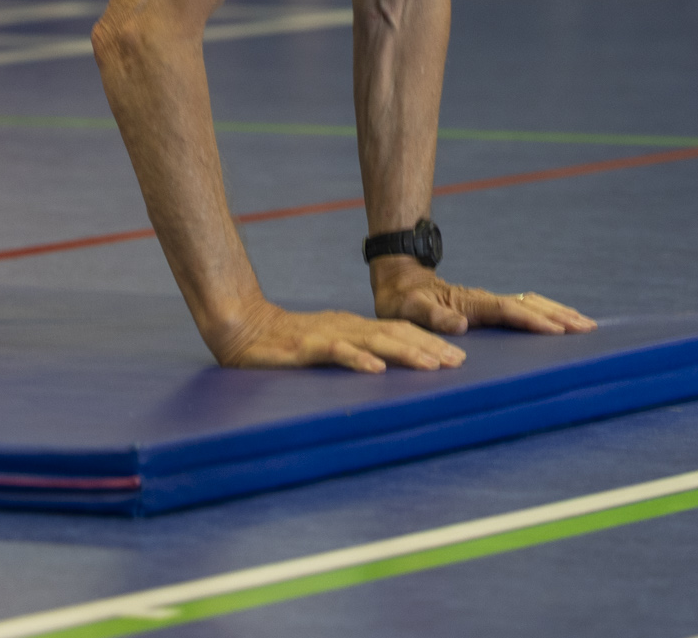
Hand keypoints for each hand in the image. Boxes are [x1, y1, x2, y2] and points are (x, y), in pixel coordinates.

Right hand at [214, 302, 465, 374]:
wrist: (240, 326)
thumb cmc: (284, 343)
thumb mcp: (326, 346)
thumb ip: (352, 354)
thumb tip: (386, 371)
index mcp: (352, 327)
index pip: (398, 332)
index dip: (428, 342)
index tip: (457, 357)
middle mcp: (346, 327)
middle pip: (395, 334)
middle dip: (429, 348)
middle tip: (458, 362)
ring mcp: (326, 334)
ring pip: (374, 340)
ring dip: (405, 352)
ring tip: (431, 366)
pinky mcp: (305, 346)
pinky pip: (335, 351)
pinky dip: (357, 359)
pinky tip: (376, 369)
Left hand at [373, 265, 595, 337]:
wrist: (400, 278)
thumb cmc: (401, 298)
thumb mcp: (408, 307)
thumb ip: (432, 315)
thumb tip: (460, 325)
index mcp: (469, 302)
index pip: (507, 311)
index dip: (532, 321)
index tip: (557, 331)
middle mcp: (484, 300)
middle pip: (528, 304)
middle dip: (558, 315)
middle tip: (588, 327)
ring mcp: (488, 302)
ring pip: (530, 303)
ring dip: (557, 312)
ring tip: (585, 323)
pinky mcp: (488, 306)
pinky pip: (523, 307)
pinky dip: (546, 312)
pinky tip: (559, 321)